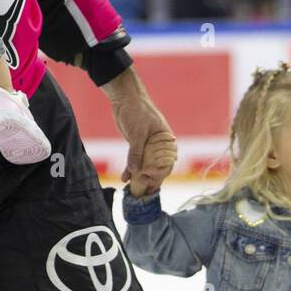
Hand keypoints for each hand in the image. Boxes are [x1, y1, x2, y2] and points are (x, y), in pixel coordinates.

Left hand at [103, 67, 175, 195]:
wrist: (125, 98)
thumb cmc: (137, 110)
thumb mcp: (137, 132)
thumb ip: (136, 151)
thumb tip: (134, 170)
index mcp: (165, 140)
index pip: (166, 162)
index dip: (159, 174)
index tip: (149, 181)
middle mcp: (159, 145)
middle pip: (157, 166)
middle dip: (150, 179)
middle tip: (142, 192)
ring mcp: (147, 146)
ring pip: (145, 165)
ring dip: (139, 177)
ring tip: (133, 190)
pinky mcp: (136, 145)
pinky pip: (135, 160)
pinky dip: (130, 169)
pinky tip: (124, 178)